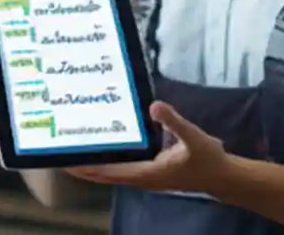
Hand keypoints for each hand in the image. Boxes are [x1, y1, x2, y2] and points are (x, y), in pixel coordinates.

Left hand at [65, 101, 229, 194]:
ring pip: (112, 172)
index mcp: (147, 173)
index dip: (88, 167)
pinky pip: (122, 168)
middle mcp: (141, 178)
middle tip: (61, 154)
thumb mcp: (193, 137)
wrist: (223, 176)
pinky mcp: (150, 172)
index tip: (67, 160)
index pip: (109, 172)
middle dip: (84, 166)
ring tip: (76, 150)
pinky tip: (106, 147)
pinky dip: (110, 160)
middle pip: (105, 175)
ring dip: (95, 164)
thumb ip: (174, 121)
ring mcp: (145, 177)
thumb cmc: (208, 160)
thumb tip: (154, 105)